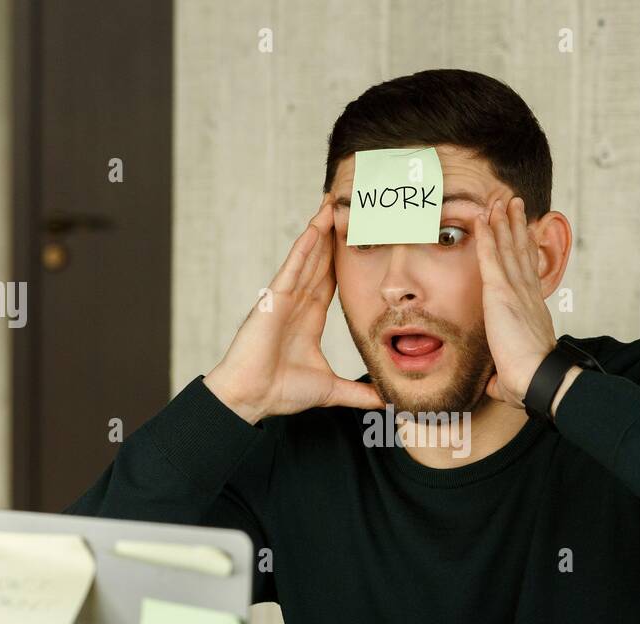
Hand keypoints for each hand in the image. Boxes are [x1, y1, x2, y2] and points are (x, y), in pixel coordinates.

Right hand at [205, 197, 383, 423]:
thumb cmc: (281, 391)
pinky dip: (304, 248)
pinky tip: (315, 229)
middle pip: (320, 262)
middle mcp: (298, 303)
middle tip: (348, 207)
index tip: (359, 239)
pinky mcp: (272, 300)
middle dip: (332, 236)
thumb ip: (359, 393)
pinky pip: (292, 268)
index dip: (344, 259)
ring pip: (307, 258)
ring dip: (320, 232)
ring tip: (333, 205)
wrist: (253, 398)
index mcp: (311, 318)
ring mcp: (284, 299)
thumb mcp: (332, 389)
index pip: (332, 280)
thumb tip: (386, 400)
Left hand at [473, 196, 558, 406]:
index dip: (522, 250)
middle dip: (515, 227)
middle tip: (513, 204)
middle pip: (520, 252)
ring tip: (502, 200)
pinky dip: (487, 234)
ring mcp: (515, 290)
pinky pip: (491, 256)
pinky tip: (482, 217)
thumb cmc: (529, 381)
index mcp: (531, 309)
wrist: (537, 378)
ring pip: (508, 247)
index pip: (525, 272)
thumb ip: (502, 376)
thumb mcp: (511, 376)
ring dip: (504, 221)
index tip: (520, 235)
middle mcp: (527, 293)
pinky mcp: (501, 292)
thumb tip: (494, 387)